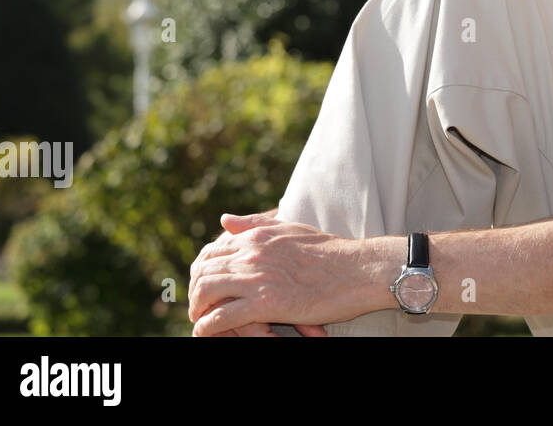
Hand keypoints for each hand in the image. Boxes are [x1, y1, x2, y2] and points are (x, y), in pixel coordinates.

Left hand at [189, 212, 354, 336]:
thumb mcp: (291, 228)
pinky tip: (207, 332)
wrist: (358, 270)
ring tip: (200, 319)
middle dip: (194, 291)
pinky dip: (207, 327)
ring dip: (197, 309)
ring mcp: (257, 278)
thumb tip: (224, 219)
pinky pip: (221, 318)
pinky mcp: (265, 303)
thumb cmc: (331, 252)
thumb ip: (256, 224)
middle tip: (198, 306)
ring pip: (205, 292)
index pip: (212, 251)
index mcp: (258, 235)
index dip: (200, 270)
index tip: (202, 284)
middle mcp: (252, 253)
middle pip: (203, 271)